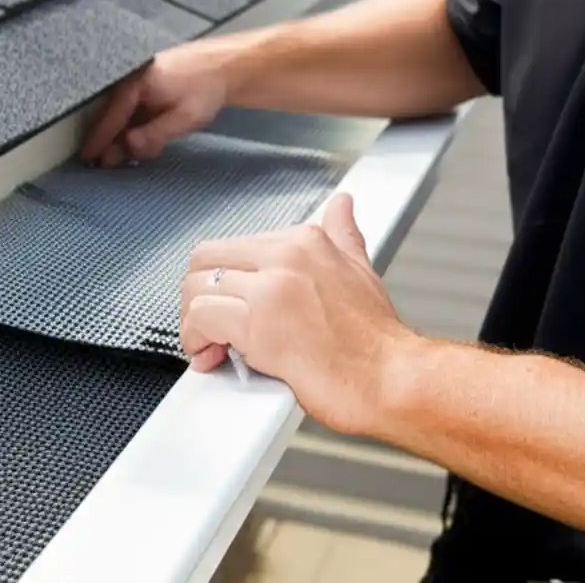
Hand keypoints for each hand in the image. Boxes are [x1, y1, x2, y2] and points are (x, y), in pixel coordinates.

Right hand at [80, 40, 231, 166]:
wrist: (227, 66)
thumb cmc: (207, 88)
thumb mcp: (182, 119)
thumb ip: (153, 135)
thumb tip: (127, 148)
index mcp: (135, 84)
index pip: (108, 117)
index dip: (98, 141)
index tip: (88, 158)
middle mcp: (132, 79)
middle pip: (112, 116)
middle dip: (108, 140)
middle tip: (103, 164)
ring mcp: (140, 81)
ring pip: (123, 114)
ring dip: (122, 135)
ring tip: (122, 156)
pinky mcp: (149, 85)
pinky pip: (134, 109)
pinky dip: (134, 125)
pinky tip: (140, 140)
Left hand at [180, 194, 411, 434]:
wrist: (391, 379)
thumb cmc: (376, 340)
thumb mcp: (362, 271)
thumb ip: (343, 235)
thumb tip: (341, 205)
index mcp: (305, 240)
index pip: (236, 246)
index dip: (226, 280)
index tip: (234, 307)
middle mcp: (286, 255)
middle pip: (205, 259)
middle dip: (198, 294)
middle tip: (211, 326)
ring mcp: (271, 288)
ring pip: (196, 288)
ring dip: (194, 322)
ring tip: (211, 346)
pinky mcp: (257, 324)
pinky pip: (200, 318)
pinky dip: (196, 340)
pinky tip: (213, 357)